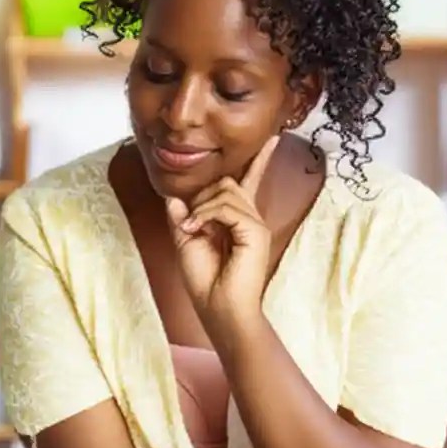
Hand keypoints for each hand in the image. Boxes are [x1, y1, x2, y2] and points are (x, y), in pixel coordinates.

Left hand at [164, 134, 279, 321]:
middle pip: (226, 182)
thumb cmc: (205, 281)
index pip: (248, 181)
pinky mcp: (255, 231)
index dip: (259, 160)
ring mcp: (255, 223)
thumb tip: (175, 195)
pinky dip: (206, 214)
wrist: (218, 309)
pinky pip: (227, 206)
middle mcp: (250, 217)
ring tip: (193, 229)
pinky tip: (197, 230)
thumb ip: (182, 216)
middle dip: (201, 196)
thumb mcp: (186, 241)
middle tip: (189, 223)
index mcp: (237, 218)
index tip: (271, 138)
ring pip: (225, 190)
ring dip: (201, 207)